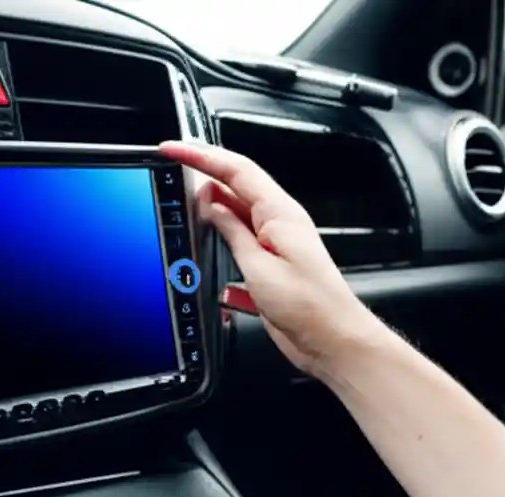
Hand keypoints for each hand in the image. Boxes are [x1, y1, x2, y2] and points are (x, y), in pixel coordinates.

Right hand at [160, 141, 386, 376]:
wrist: (332, 339)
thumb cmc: (309, 305)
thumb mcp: (259, 266)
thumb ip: (233, 232)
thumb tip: (210, 205)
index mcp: (279, 212)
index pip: (236, 170)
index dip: (201, 156)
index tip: (174, 149)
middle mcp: (279, 222)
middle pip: (236, 185)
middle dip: (203, 174)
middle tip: (172, 170)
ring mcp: (276, 242)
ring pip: (237, 213)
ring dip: (211, 209)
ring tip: (184, 206)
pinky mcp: (272, 264)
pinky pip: (242, 241)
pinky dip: (222, 239)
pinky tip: (209, 247)